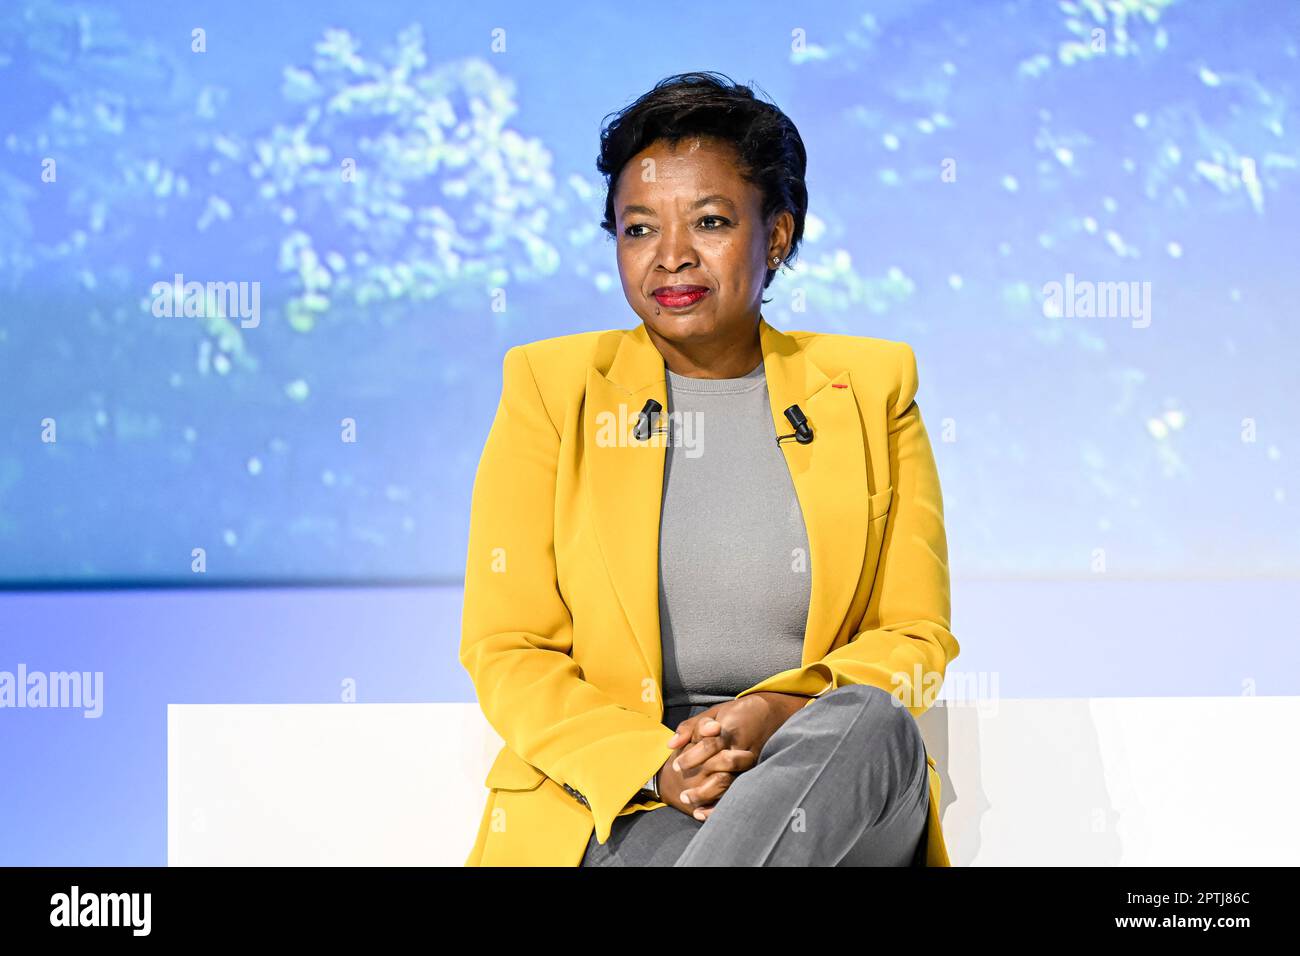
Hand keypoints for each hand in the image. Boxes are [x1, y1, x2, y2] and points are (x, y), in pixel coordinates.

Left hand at [653, 705, 751, 819]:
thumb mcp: (712, 713)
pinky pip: (739, 792)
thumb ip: (690, 727)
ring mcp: (751, 762)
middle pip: (724, 764)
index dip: (692, 756)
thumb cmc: (736, 714)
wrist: (772, 714)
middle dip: (702, 777)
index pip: (711, 744)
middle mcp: (743, 747)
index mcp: (731, 730)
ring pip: (732, 782)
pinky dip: (720, 805)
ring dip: (708, 795)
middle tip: (683, 793)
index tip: (676, 766)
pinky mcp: (754, 773)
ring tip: (688, 801)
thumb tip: (671, 745)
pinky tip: (702, 813)